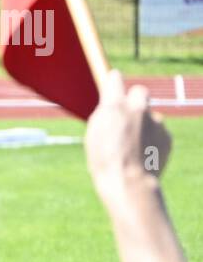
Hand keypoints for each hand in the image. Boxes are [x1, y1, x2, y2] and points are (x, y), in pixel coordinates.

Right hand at [85, 69, 171, 201]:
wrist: (128, 183)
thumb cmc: (104, 160)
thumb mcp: (94, 134)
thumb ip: (105, 114)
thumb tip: (111, 103)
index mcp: (114, 106)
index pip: (115, 79)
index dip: (113, 81)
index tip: (112, 83)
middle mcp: (137, 108)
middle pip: (139, 92)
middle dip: (134, 100)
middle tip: (127, 115)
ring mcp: (155, 122)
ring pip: (150, 116)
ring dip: (143, 125)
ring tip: (132, 146)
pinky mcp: (166, 136)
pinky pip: (158, 132)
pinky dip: (152, 140)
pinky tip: (142, 154)